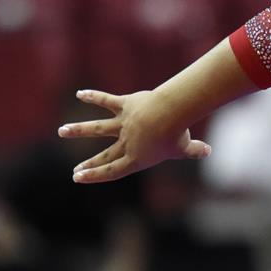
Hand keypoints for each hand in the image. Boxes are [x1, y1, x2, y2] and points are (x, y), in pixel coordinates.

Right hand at [59, 89, 209, 183]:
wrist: (168, 114)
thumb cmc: (177, 134)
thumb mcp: (187, 148)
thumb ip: (196, 151)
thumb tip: (208, 151)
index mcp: (136, 158)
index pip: (112, 171)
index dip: (96, 175)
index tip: (78, 177)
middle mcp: (125, 142)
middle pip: (104, 155)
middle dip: (89, 164)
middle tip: (74, 169)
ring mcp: (122, 124)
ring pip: (96, 128)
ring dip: (78, 130)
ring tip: (62, 131)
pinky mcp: (123, 105)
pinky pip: (106, 100)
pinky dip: (93, 96)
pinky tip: (80, 93)